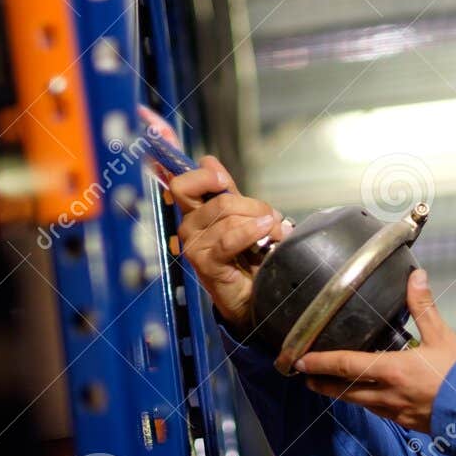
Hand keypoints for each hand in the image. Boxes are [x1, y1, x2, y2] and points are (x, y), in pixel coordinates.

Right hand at [170, 155, 288, 333]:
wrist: (252, 293)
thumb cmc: (246, 255)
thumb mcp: (239, 215)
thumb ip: (225, 190)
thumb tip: (208, 161)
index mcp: (194, 210)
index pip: (181, 182)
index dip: (198, 172)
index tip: (223, 180)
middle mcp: (188, 225)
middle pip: (217, 198)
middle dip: (251, 205)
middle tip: (268, 217)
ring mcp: (194, 245)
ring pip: (227, 215)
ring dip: (259, 221)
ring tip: (273, 233)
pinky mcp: (205, 262)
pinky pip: (229, 238)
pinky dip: (251, 232)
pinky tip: (267, 232)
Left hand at [296, 270, 455, 431]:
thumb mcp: (444, 336)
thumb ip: (424, 307)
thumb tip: (415, 277)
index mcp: (393, 371)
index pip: (347, 366)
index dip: (321, 363)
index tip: (300, 361)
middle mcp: (388, 395)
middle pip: (345, 391)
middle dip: (323, 384)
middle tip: (306, 378)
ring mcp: (398, 412)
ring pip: (361, 404)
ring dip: (342, 395)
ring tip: (329, 387)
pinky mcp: (409, 423)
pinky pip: (380, 413)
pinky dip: (367, 404)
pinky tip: (369, 399)